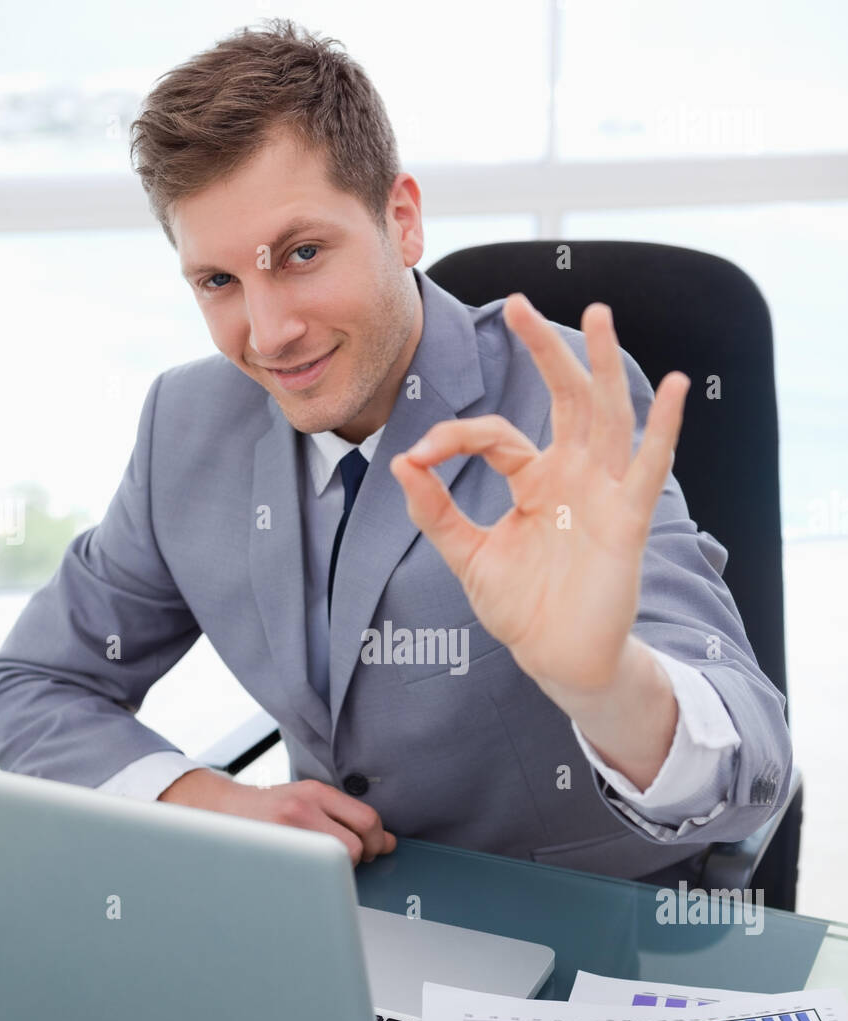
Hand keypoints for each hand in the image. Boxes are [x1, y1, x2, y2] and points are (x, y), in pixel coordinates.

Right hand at [158, 769, 395, 864]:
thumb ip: (345, 816)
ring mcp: (285, 833)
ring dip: (337, 870)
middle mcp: (300, 808)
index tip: (375, 848)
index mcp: (314, 792)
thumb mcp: (306, 799)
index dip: (377, 840)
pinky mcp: (272, 854)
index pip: (367, 818)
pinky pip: (311, 877)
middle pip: (355, 846)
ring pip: (336, 864)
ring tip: (323, 865)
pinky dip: (316, 880)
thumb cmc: (268, 808)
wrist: (220, 811)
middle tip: (349, 860)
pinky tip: (307, 874)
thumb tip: (387, 841)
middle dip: (359, 858)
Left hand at [389, 298, 689, 703]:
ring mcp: (604, 494)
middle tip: (520, 304)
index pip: (496, 437)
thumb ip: (437, 511)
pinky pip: (649, 468)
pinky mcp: (627, 521)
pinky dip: (664, 429)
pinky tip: (675, 388)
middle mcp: (573, 477)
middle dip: (546, 352)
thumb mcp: (468, 555)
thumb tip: (400, 462)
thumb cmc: (522, 609)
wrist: (556, 660)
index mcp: (535, 481)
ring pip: (608, 416)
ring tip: (598, 315)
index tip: (418, 455)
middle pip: (564, 399)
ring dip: (603, 366)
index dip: (454, 437)